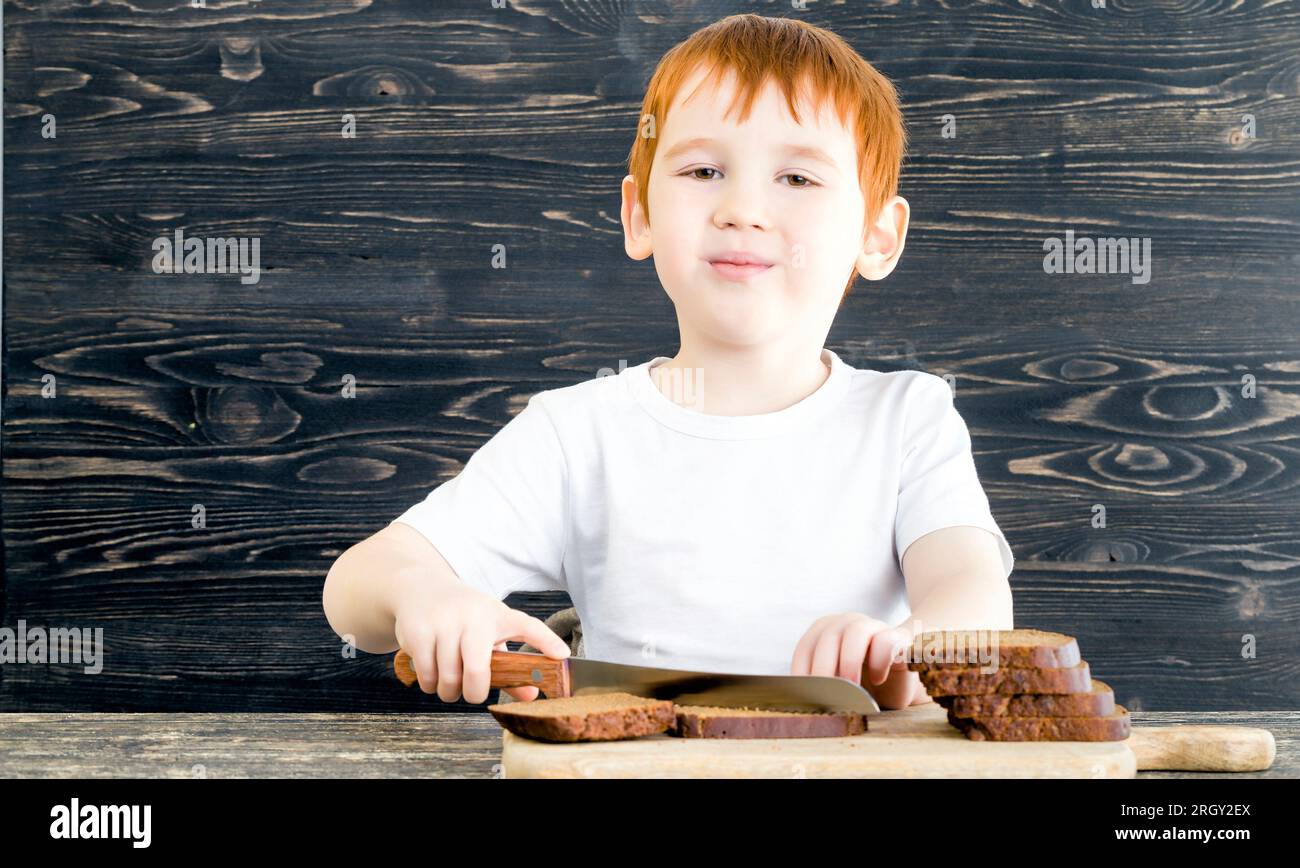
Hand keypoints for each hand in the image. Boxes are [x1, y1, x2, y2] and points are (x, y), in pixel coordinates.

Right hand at [391, 571, 570, 704]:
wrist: (421, 588)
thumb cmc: (464, 617)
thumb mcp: (490, 633)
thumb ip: (510, 667)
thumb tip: (531, 697)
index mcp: (497, 615)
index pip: (528, 626)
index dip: (547, 641)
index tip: (562, 656)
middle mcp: (473, 616)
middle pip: (476, 672)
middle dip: (473, 693)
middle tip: (470, 693)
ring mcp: (444, 622)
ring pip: (447, 679)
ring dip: (448, 691)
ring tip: (448, 682)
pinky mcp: (418, 631)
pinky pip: (426, 675)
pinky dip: (429, 684)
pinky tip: (432, 673)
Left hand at [790, 613, 913, 688]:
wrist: (897, 687)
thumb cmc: (861, 686)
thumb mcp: (835, 685)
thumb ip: (818, 686)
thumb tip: (802, 703)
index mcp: (826, 630)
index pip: (806, 646)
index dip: (802, 670)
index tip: (803, 696)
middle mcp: (849, 623)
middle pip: (829, 636)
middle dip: (824, 668)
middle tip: (826, 694)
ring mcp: (875, 627)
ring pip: (857, 630)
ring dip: (850, 661)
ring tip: (851, 686)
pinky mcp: (900, 637)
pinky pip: (887, 640)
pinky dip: (879, 661)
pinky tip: (878, 679)